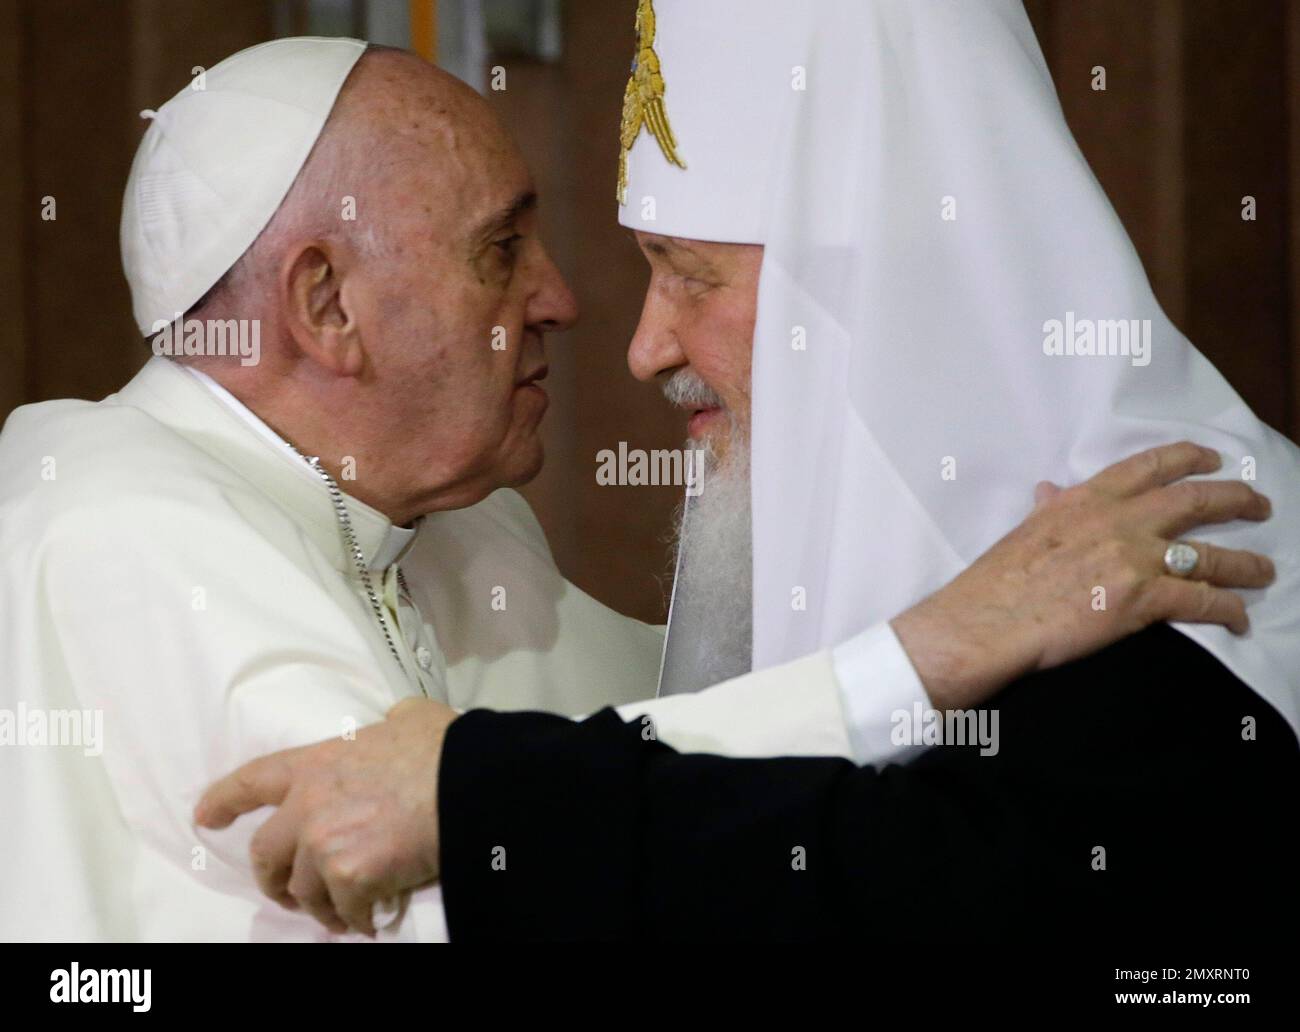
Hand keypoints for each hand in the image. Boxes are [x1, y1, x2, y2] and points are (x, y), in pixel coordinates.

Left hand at [194, 697, 457, 935]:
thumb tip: (397, 724)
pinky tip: (373, 919)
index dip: (223, 801)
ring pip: (302, 891)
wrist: (466, 784)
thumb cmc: (442, 748)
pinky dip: (358, 919)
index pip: (252, 781)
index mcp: (315, 763)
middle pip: (264, 853)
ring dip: (320, 906)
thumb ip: (387, 725)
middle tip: (289, 892)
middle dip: (272, 878)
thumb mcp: (407, 718)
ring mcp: (324, 844)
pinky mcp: (350, 877)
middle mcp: (308, 806)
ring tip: (342, 913)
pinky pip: (345, 911)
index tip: (205, 817)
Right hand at [891, 442, 1273, 709]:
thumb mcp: (1024, 530)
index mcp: (1087, 499)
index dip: (1190, 457)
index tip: (1211, 458)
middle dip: (1237, 500)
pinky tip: (1238, 616)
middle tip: (1258, 505)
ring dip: (1245, 564)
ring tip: (1263, 570)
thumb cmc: (996, 580)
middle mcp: (1118, 521)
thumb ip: (1047, 508)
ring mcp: (1133, 560)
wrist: (987, 620)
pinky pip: (1201, 600)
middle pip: (1196, 500)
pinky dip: (1227, 608)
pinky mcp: (1141, 601)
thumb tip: (1047, 491)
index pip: (1151, 466)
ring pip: (1210, 554)